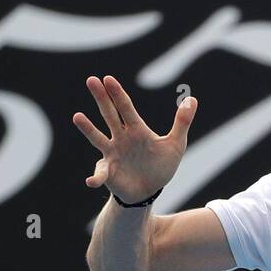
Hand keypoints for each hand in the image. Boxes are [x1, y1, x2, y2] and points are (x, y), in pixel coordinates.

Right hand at [72, 75, 196, 203]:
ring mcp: (111, 153)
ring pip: (98, 138)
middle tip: (91, 80)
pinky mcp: (107, 172)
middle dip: (101, 98)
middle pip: (109, 114)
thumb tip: (192, 99)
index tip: (108, 79)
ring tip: (77, 117)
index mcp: (136, 130)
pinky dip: (95, 177)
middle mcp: (120, 138)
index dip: (118, 94)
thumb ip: (182, 123)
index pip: (126, 108)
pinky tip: (90, 181)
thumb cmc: (159, 166)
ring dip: (88, 129)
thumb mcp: (175, 145)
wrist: (148, 191)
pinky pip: (100, 174)